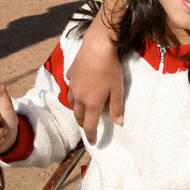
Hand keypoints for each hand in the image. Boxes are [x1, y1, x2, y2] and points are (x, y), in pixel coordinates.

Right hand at [66, 0, 126, 144]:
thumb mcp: (117, 89)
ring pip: (72, 102)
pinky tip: (80, 87)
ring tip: (83, 109)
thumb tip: (119, 123)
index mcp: (91, 103)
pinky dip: (75, 91)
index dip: (91, 136)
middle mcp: (79, 97)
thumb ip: (117, 107)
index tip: (93, 142)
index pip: (89, 125)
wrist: (97, 47)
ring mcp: (73, 85)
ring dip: (77, 108)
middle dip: (83, 123)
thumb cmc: (110, 69)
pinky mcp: (71, 74)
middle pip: (78, 116)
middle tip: (88, 126)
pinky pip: (71, 87)